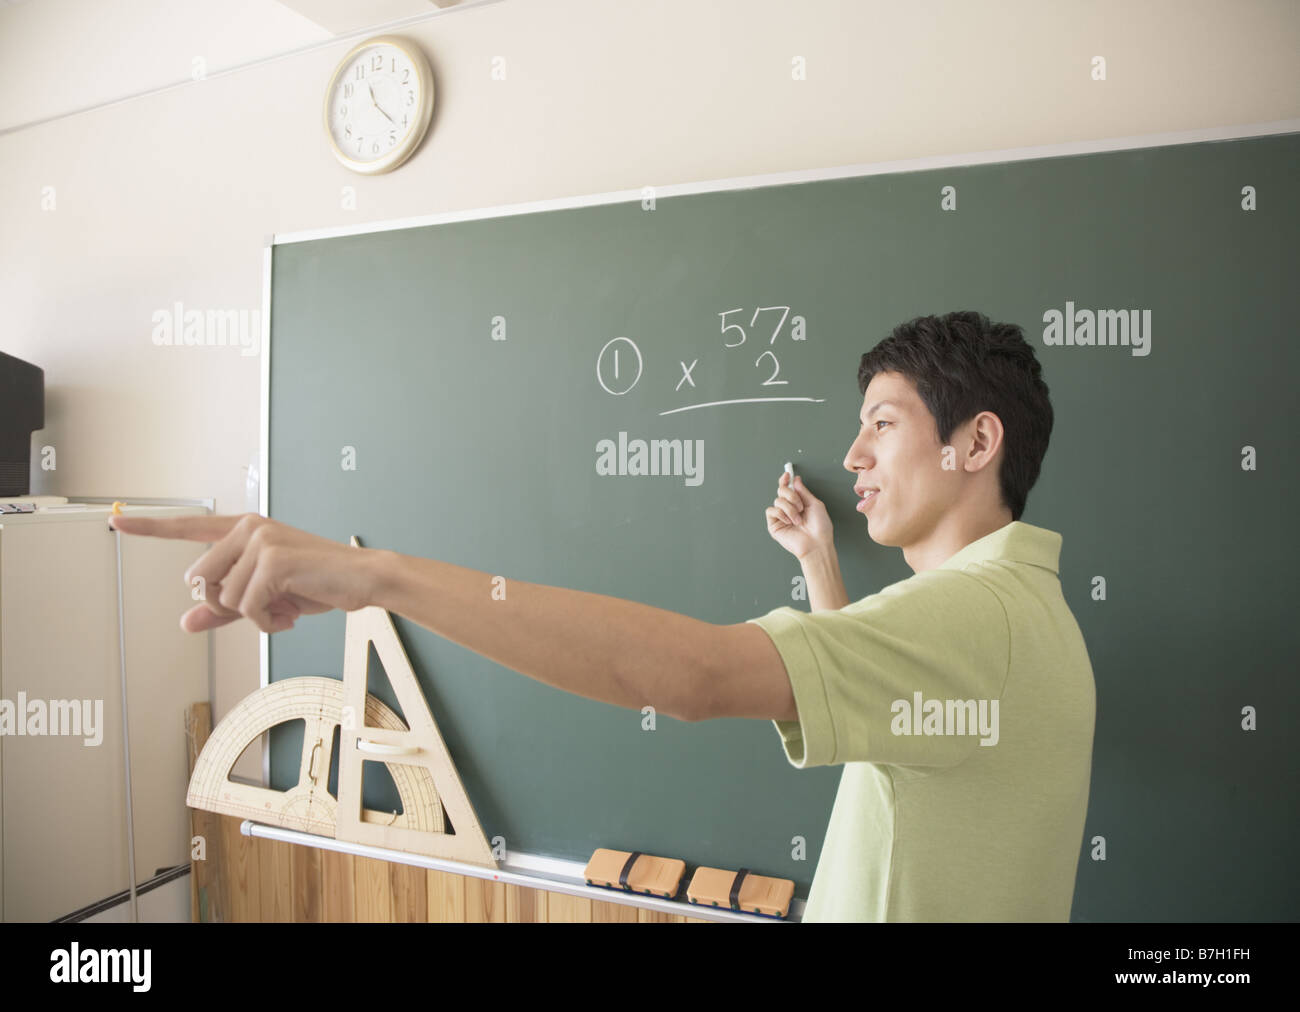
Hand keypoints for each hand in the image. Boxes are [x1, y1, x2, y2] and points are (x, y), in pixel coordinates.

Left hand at [107, 512, 377, 633]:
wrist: (360, 580)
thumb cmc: (317, 584)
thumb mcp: (265, 599)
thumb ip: (224, 609)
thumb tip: (186, 623)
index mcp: (244, 529)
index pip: (189, 526)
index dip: (149, 526)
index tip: (117, 521)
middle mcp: (249, 528)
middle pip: (200, 580)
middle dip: (228, 605)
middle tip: (268, 607)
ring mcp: (260, 540)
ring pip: (222, 597)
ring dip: (253, 615)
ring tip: (284, 607)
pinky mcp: (272, 559)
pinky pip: (246, 607)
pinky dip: (267, 621)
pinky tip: (290, 612)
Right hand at [765, 470, 833, 559]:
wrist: (817, 543)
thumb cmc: (820, 528)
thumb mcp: (815, 504)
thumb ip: (803, 491)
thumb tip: (796, 480)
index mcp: (798, 503)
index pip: (788, 488)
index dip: (785, 480)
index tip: (787, 475)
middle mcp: (789, 508)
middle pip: (781, 490)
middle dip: (791, 495)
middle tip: (800, 505)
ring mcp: (781, 516)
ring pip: (777, 500)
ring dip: (790, 508)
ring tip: (798, 519)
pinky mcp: (774, 525)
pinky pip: (771, 511)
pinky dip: (781, 514)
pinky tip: (789, 521)